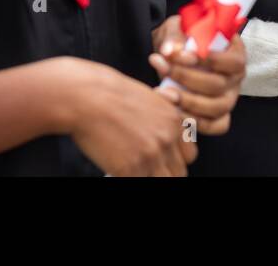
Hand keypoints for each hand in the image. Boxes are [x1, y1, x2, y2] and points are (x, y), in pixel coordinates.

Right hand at [56, 59, 193, 175]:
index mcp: (173, 122)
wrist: (87, 96)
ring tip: (135, 171)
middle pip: (179, 173)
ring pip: (164, 181)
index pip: (190, 155)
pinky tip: (118, 171)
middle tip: (147, 169)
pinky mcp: (131, 168)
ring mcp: (150, 155)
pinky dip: (129, 178)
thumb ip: (161, 120)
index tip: (163, 162)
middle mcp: (167, 139)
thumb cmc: (109, 94)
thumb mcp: (147, 100)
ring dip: (150, 178)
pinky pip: (139, 183)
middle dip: (164, 173)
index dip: (176, 161)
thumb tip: (161, 138)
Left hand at [149, 14, 245, 135]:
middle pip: (218, 85)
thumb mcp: (179, 29)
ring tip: (161, 93)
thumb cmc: (182, 39)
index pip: (233, 61)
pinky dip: (194, 122)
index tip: (184, 54)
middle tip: (163, 68)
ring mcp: (229, 99)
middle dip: (186, 77)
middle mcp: (235, 78)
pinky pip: (214, 126)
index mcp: (235, 54)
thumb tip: (169, 51)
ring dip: (186, 102)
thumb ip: (175, 37)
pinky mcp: (220, 116)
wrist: (174, 56)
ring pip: (215, 108)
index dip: (211, 60)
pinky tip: (172, 111)